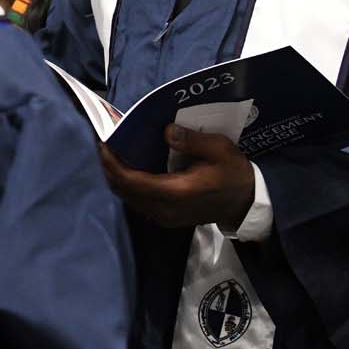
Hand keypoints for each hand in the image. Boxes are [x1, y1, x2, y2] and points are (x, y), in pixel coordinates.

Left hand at [100, 124, 254, 229]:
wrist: (246, 203)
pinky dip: (127, 183)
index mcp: (175, 193)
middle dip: (109, 167)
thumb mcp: (219, 150)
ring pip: (128, 197)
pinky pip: (137, 200)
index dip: (112, 163)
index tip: (103, 142)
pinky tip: (128, 165)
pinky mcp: (165, 217)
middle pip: (123, 190)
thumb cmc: (233, 174)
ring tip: (113, 151)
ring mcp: (163, 216)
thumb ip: (192, 141)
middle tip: (104, 142)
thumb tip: (166, 131)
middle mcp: (163, 209)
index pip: (131, 181)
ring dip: (116, 175)